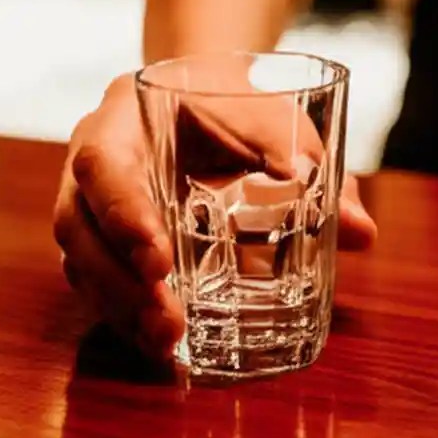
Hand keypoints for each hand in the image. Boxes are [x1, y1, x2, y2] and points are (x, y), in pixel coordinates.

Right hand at [53, 73, 377, 359]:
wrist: (200, 93)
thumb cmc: (232, 103)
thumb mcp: (268, 115)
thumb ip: (307, 161)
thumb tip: (360, 231)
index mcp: (122, 118)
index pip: (102, 165)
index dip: (122, 214)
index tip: (159, 259)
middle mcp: (92, 163)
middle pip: (77, 224)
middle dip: (118, 278)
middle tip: (167, 318)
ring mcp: (91, 205)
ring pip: (82, 261)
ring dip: (120, 306)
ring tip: (166, 342)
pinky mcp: (103, 242)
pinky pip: (97, 282)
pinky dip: (125, 315)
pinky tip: (160, 344)